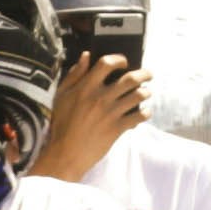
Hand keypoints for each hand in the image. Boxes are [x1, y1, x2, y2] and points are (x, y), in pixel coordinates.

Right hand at [32, 53, 146, 183]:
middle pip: (130, 79)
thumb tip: (86, 56)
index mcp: (86, 87)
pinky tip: (144, 112)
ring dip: (146, 92)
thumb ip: (74, 75)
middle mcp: (101, 97)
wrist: (65, 153)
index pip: (107, 63)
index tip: (124, 62)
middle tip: (149, 74)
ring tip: (147, 92)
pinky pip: (139, 116)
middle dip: (144, 74)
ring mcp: (110, 113)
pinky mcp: (117, 128)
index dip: (119, 59)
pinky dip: (145, 113)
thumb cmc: (62, 124)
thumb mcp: (61, 95)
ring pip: (138, 96)